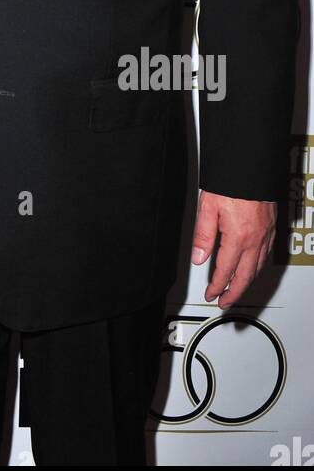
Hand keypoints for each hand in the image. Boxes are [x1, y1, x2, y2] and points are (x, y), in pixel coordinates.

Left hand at [191, 190, 276, 308]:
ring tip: (236, 290)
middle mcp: (255, 239)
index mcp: (238, 237)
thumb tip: (199, 258)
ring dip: (246, 282)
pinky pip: (266, 254)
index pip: (225, 271)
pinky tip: (253, 267)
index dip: (217, 286)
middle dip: (234, 293)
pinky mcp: (271, 227)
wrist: (251, 167)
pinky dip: (258, 267)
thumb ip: (203, 235)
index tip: (211, 294)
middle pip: (245, 276)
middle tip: (225, 303)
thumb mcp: (208, 207)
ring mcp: (266, 234)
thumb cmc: (230, 182)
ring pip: (258, 267)